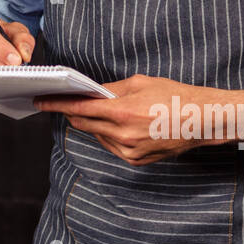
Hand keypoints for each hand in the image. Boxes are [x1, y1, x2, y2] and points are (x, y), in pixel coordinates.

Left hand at [34, 76, 243, 164]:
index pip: (78, 110)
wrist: (203, 120)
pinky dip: (109, 135)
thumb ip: (109, 90)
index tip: (41, 101)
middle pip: (83, 125)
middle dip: (74, 113)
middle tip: (67, 102)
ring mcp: (129, 151)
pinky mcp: (136, 161)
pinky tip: (120, 125)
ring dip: (94, 124)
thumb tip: (88, 93)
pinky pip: (112, 147)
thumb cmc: (174, 96)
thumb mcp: (139, 83)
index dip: (56, 105)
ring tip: (108, 111)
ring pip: (97, 136)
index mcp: (122, 112)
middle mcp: (122, 135)